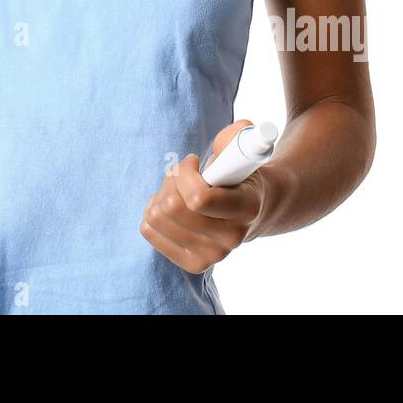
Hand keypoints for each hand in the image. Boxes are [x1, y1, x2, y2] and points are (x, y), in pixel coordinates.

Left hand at [140, 119, 265, 274]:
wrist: (252, 210)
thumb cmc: (239, 174)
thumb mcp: (242, 150)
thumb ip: (236, 138)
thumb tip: (230, 138)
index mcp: (247, 208)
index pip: (198, 198)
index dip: (184, 174)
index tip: (193, 161)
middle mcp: (232, 238)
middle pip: (171, 207)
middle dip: (171, 180)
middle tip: (182, 174)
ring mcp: (213, 256)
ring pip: (157, 216)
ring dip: (161, 194)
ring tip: (177, 189)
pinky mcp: (194, 264)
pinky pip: (149, 230)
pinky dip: (153, 211)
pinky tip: (170, 207)